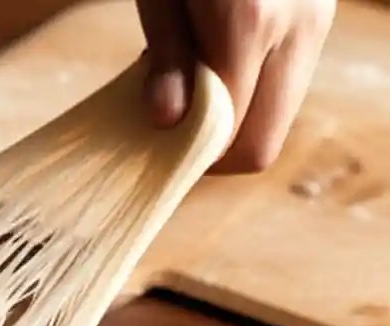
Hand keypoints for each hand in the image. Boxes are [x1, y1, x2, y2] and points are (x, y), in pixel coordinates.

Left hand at [136, 0, 334, 173]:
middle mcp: (297, 28)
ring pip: (280, 118)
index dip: (189, 152)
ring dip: (236, 123)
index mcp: (249, 22)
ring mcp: (316, 25)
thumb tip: (167, 122)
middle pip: (264, 141)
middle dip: (215, 152)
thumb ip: (167, 58)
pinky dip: (252, 94)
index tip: (157, 145)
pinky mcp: (320, 21)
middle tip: (175, 132)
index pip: (226, 130)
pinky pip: (287, 86)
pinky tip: (220, 67)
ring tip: (194, 91)